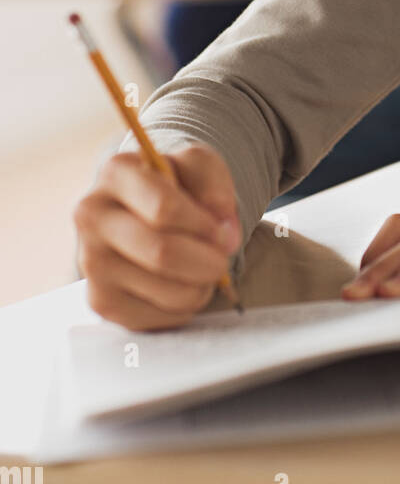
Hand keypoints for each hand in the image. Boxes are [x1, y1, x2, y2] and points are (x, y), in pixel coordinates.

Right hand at [74, 143, 241, 329]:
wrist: (147, 209)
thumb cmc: (178, 185)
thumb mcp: (201, 165)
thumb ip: (215, 186)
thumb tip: (224, 232)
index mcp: (116, 173)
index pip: (163, 208)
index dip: (204, 225)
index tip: (223, 230)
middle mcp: (93, 216)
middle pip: (162, 253)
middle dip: (207, 262)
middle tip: (222, 259)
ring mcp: (91, 262)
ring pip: (165, 290)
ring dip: (200, 286)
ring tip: (202, 269)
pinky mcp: (100, 300)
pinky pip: (157, 318)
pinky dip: (183, 307)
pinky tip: (181, 284)